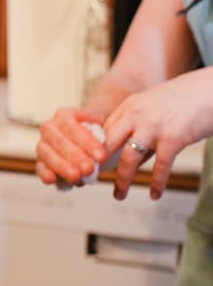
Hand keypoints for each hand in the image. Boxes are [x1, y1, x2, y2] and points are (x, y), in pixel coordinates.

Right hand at [35, 106, 107, 186]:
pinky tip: (53, 179)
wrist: (95, 140)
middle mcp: (50, 128)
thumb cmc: (100, 132)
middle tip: (89, 169)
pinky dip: (45, 173)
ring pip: (47, 154)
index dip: (85, 141)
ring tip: (76, 177)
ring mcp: (43, 145)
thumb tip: (104, 144)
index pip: (70, 124)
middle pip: (58, 140)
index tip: (101, 156)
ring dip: (61, 166)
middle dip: (74, 156)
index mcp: (64, 115)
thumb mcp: (107, 126)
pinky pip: (40, 167)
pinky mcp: (42, 162)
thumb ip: (105, 133)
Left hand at [101, 73, 212, 199]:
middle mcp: (136, 116)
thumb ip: (138, 130)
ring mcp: (154, 127)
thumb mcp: (152, 108)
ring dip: (122, 180)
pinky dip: (156, 182)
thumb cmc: (182, 101)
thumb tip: (128, 159)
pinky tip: (154, 194)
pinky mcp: (174, 138)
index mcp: (128, 107)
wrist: (210, 90)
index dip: (92, 151)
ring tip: (119, 195)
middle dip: (96, 166)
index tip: (86, 166)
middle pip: (107, 145)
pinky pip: (160, 166)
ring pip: (129, 158)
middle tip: (90, 181)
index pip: (102, 132)